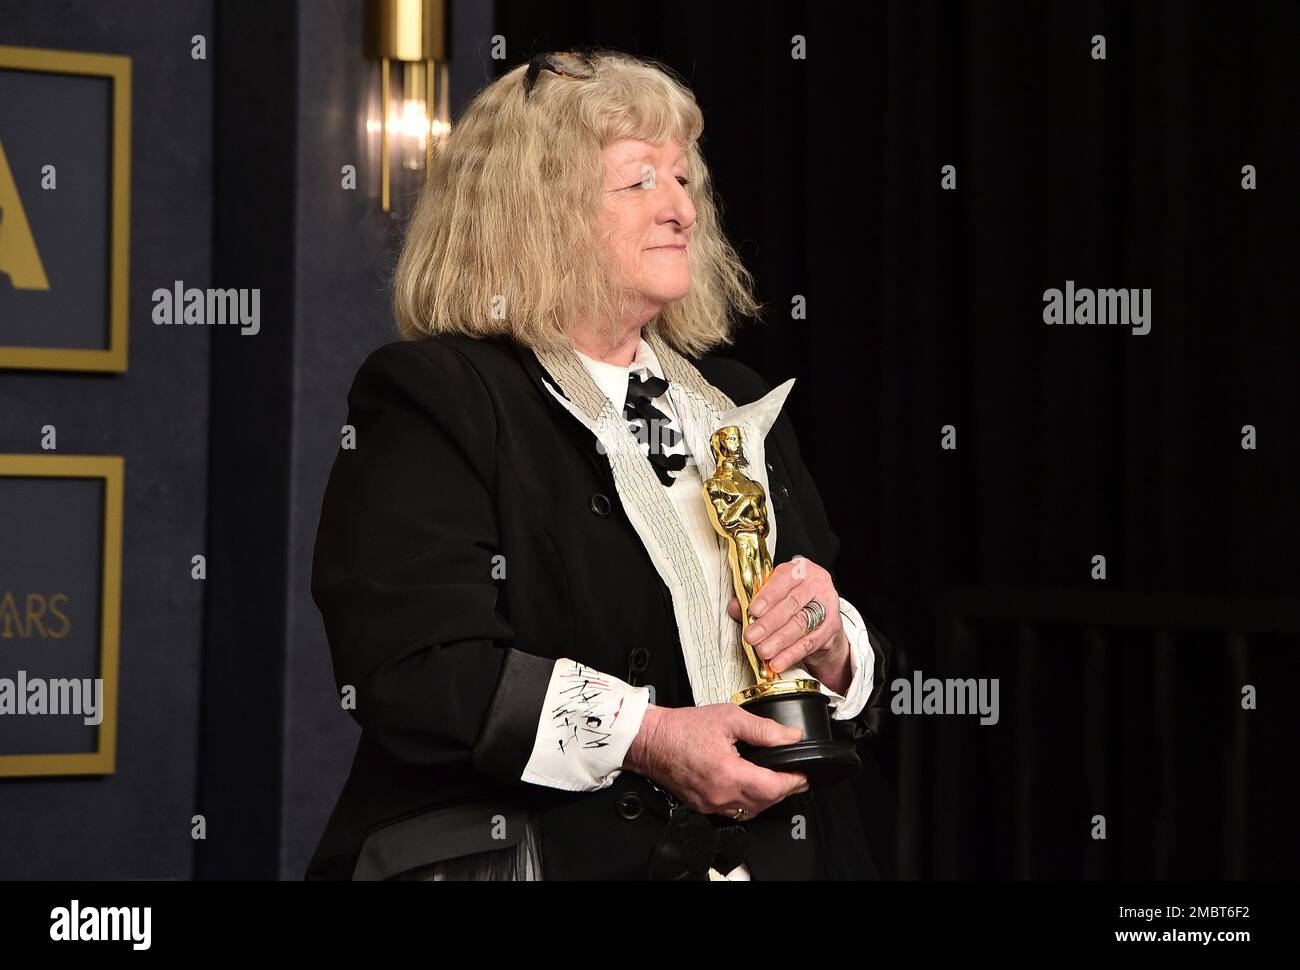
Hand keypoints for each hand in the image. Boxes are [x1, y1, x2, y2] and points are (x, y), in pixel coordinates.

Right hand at [623, 704, 808, 817]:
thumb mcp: (729, 718)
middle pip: (765, 803)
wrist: (651, 740)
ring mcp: (710, 804)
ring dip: (767, 799)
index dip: (794, 781)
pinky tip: (751, 787)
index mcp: (728, 773)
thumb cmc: (683, 728)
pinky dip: (748, 802)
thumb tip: (791, 737)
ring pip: (750, 811)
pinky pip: (733, 811)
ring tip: (776, 782)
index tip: (803, 774)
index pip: (773, 788)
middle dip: (784, 791)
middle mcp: (720, 795)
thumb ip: (764, 729)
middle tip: (795, 777)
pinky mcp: (703, 806)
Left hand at [727, 555, 851, 693]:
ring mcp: (827, 605)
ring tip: (762, 651)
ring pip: (800, 624)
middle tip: (752, 636)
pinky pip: (808, 643)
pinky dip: (791, 654)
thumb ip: (753, 598)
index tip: (753, 611)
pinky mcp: (831, 628)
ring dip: (779, 641)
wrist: (821, 618)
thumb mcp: (773, 594)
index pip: (784, 579)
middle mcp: (816, 584)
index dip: (767, 596)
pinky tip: (778, 661)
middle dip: (769, 623)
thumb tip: (736, 606)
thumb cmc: (792, 601)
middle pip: (792, 604)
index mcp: (800, 569)